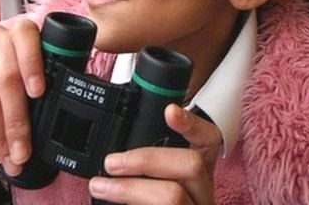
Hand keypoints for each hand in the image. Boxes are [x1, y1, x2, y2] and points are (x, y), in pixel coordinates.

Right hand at [0, 17, 44, 174]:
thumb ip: (38, 89)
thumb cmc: (2, 75)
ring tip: (10, 156)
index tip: (38, 93)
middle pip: (7, 79)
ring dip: (0, 134)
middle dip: (18, 121)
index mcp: (19, 33)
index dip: (33, 65)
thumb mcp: (23, 73)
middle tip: (24, 151)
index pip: (26, 38)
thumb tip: (51, 130)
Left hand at [88, 104, 220, 204]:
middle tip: (111, 163)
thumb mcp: (151, 187)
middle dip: (147, 159)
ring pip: (173, 196)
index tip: (169, 112)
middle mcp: (203, 196)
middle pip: (191, 165)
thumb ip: (143, 172)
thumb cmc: (154, 204)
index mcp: (198, 176)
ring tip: (99, 187)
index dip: (193, 124)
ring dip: (130, 189)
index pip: (209, 141)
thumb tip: (110, 161)